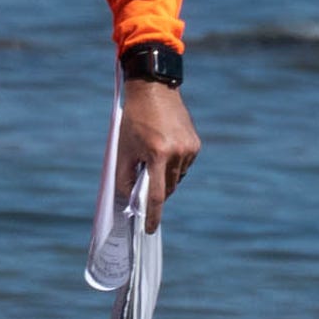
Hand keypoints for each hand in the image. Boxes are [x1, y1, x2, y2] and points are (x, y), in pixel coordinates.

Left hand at [117, 81, 199, 230]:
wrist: (154, 89)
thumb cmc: (134, 120)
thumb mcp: (124, 149)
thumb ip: (124, 177)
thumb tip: (130, 199)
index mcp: (158, 154)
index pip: (156, 195)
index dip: (152, 215)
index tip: (149, 229)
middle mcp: (178, 153)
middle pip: (167, 187)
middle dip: (155, 191)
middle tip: (143, 182)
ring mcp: (189, 149)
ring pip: (177, 178)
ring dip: (165, 178)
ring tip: (152, 161)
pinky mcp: (195, 144)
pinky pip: (184, 166)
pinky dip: (173, 166)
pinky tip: (163, 152)